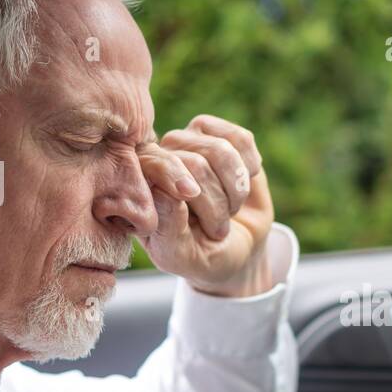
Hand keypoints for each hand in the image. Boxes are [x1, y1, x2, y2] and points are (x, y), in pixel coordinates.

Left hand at [138, 114, 275, 296]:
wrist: (236, 249)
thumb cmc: (201, 254)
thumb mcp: (181, 256)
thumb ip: (168, 228)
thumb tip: (166, 192)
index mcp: (140, 185)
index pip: (154, 163)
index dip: (175, 175)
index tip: (190, 196)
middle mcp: (162, 156)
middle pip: (196, 162)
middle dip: (217, 202)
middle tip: (218, 229)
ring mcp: (192, 141)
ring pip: (222, 149)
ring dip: (236, 189)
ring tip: (230, 210)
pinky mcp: (222, 135)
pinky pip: (242, 139)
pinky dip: (251, 166)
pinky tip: (244, 183)